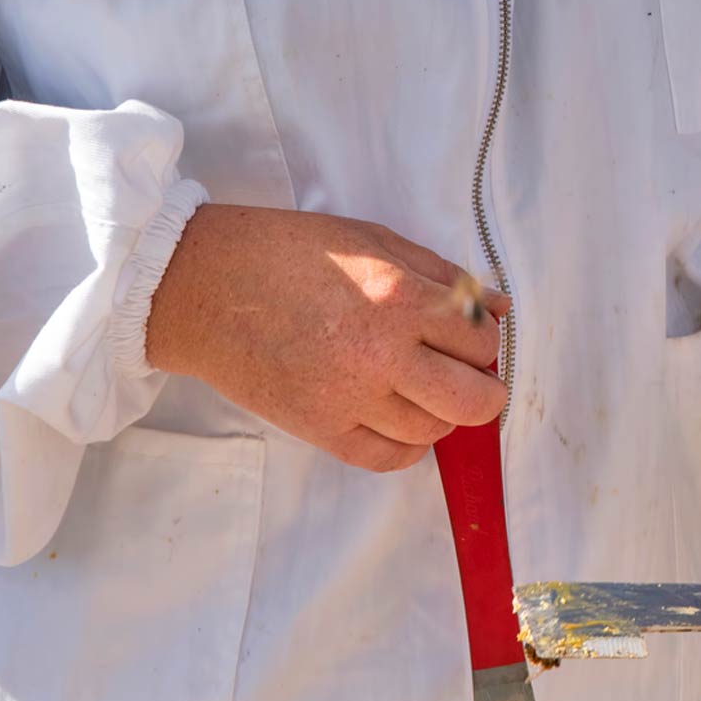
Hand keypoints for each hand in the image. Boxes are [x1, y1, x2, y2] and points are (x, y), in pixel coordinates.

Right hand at [145, 204, 507, 472]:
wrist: (203, 285)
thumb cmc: (288, 252)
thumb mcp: (375, 242)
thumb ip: (443, 276)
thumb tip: (497, 307)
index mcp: (400, 299)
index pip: (481, 340)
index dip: (483, 338)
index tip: (468, 334)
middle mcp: (381, 354)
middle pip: (473, 400)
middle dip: (483, 388)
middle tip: (467, 374)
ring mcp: (348, 398)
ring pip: (433, 431)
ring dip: (441, 413)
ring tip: (423, 388)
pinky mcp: (317, 428)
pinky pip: (387, 458)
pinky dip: (406, 445)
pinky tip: (398, 418)